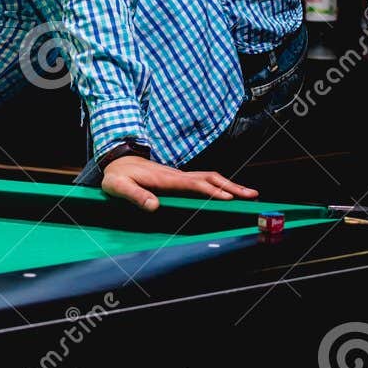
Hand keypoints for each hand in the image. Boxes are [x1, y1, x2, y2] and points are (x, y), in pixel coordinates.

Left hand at [99, 155, 258, 210]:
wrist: (116, 160)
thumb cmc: (116, 176)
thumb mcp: (118, 186)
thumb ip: (134, 195)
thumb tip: (154, 207)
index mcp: (165, 179)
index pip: (192, 184)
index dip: (210, 191)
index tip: (228, 198)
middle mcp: (176, 176)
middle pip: (208, 178)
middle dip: (231, 187)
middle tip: (252, 196)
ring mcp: (179, 177)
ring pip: (209, 179)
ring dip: (230, 186)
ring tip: (249, 195)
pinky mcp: (179, 180)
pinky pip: (204, 182)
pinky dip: (220, 186)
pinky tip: (229, 194)